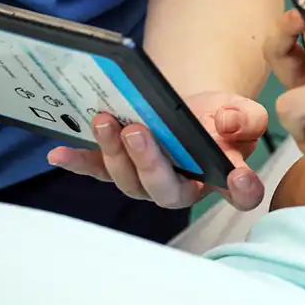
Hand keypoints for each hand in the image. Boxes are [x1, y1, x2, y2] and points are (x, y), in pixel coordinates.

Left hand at [47, 91, 269, 211]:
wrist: (193, 112)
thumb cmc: (222, 117)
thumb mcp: (244, 110)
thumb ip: (246, 118)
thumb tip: (226, 124)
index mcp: (223, 176)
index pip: (241, 193)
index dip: (241, 189)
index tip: (238, 176)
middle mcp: (183, 188)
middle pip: (167, 189)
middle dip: (149, 162)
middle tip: (139, 132)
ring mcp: (147, 182)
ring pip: (128, 180)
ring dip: (113, 152)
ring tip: (105, 120)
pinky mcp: (119, 170)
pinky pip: (96, 171)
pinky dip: (77, 162)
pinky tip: (58, 153)